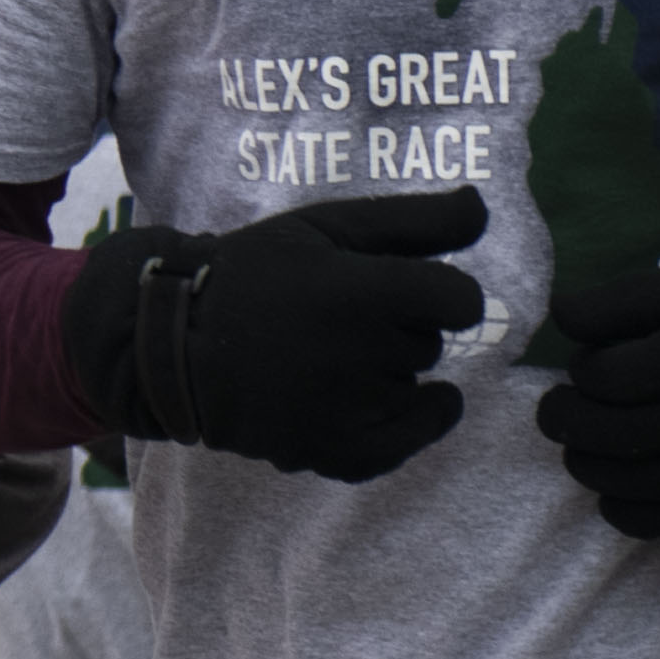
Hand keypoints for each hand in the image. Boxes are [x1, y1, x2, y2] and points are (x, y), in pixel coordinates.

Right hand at [60, 186, 485, 482]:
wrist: (175, 342)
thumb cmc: (255, 273)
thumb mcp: (326, 227)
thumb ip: (413, 220)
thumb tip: (485, 207)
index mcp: (358, 292)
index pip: (459, 301)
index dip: (443, 293)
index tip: (412, 287)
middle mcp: (359, 355)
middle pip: (428, 344)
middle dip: (399, 327)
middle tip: (338, 316)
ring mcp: (348, 411)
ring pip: (413, 388)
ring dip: (389, 371)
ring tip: (331, 353)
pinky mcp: (333, 451)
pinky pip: (404, 444)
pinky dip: (414, 424)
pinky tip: (412, 402)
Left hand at [535, 243, 659, 543]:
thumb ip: (630, 299)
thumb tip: (559, 317)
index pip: (614, 378)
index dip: (582, 376)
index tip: (582, 372)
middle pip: (623, 435)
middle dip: (570, 427)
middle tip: (554, 418)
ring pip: (650, 485)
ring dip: (597, 475)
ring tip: (581, 457)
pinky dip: (642, 518)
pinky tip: (616, 503)